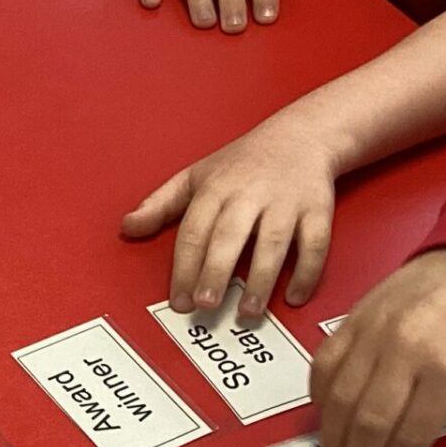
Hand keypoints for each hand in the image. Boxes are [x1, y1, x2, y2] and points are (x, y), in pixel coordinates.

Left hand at [125, 111, 338, 318]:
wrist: (302, 135)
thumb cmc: (243, 163)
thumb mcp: (196, 176)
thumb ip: (160, 204)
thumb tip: (128, 227)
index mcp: (216, 188)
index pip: (194, 231)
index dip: (184, 268)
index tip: (179, 300)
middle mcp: (250, 194)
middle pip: (230, 235)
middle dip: (216, 271)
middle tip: (206, 305)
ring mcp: (286, 202)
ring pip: (274, 242)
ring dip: (261, 278)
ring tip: (247, 310)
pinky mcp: (317, 209)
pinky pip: (316, 242)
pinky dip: (308, 271)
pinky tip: (294, 296)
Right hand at [312, 248, 445, 446]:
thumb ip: (439, 408)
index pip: (410, 435)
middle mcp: (405, 351)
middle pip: (369, 423)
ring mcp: (373, 334)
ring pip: (340, 400)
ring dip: (334, 440)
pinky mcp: (352, 321)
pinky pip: (325, 368)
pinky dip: (320, 401)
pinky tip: (326, 421)